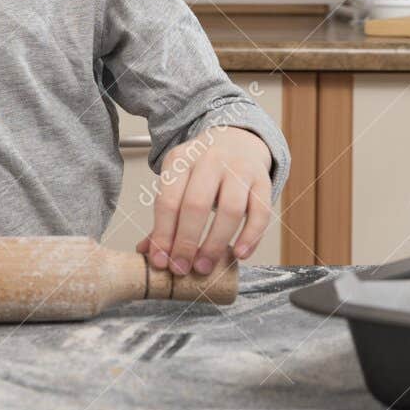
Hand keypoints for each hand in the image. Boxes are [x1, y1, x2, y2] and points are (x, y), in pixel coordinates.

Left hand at [135, 125, 272, 275]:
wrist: (237, 141)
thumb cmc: (202, 171)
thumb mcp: (177, 183)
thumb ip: (164, 217)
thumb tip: (146, 252)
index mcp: (180, 160)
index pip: (167, 200)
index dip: (162, 234)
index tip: (160, 262)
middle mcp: (210, 160)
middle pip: (196, 204)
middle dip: (186, 242)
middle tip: (181, 268)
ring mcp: (239, 168)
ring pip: (230, 209)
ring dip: (215, 243)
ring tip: (205, 266)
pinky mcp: (263, 180)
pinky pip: (260, 212)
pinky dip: (251, 237)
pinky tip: (239, 255)